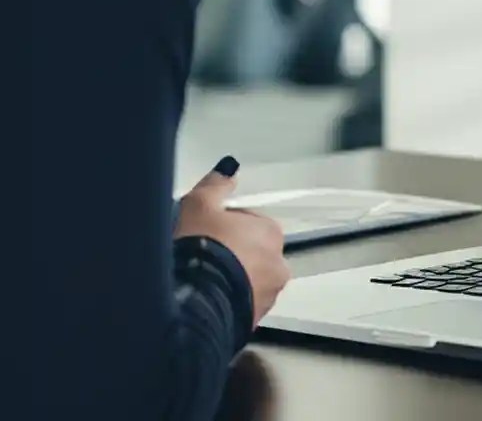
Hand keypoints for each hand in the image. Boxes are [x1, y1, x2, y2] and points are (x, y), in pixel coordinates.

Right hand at [175, 165, 289, 326]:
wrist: (195, 302)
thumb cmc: (201, 251)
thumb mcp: (200, 206)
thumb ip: (216, 185)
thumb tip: (228, 169)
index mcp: (271, 232)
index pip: (248, 222)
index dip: (221, 225)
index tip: (203, 231)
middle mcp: (278, 264)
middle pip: (250, 252)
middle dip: (229, 253)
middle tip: (200, 255)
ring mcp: (268, 294)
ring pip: (246, 280)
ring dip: (228, 278)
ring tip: (199, 279)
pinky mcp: (253, 319)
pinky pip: (238, 304)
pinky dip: (224, 300)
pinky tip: (203, 297)